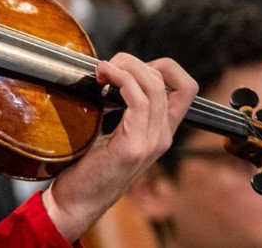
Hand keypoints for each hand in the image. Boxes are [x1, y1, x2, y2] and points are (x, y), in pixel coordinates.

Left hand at [42, 53, 197, 240]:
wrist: (76, 200)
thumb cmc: (88, 165)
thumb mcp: (110, 130)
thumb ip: (119, 108)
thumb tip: (109, 74)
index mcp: (160, 130)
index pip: (185, 87)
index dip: (160, 66)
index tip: (127, 68)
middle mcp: (162, 135)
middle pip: (169, 79)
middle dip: (134, 62)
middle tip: (106, 67)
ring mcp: (151, 142)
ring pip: (154, 86)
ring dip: (126, 67)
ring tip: (102, 70)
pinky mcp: (134, 146)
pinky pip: (138, 100)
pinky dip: (121, 80)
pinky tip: (103, 77)